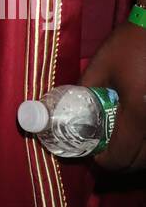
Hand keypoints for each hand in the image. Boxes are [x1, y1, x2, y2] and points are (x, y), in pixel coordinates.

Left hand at [80, 21, 145, 169]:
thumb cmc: (131, 43)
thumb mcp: (101, 65)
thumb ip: (84, 91)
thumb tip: (68, 112)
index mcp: (138, 114)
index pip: (120, 157)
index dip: (102, 160)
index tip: (92, 152)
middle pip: (139, 163)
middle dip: (119, 161)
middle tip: (104, 148)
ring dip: (136, 155)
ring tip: (120, 140)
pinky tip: (137, 131)